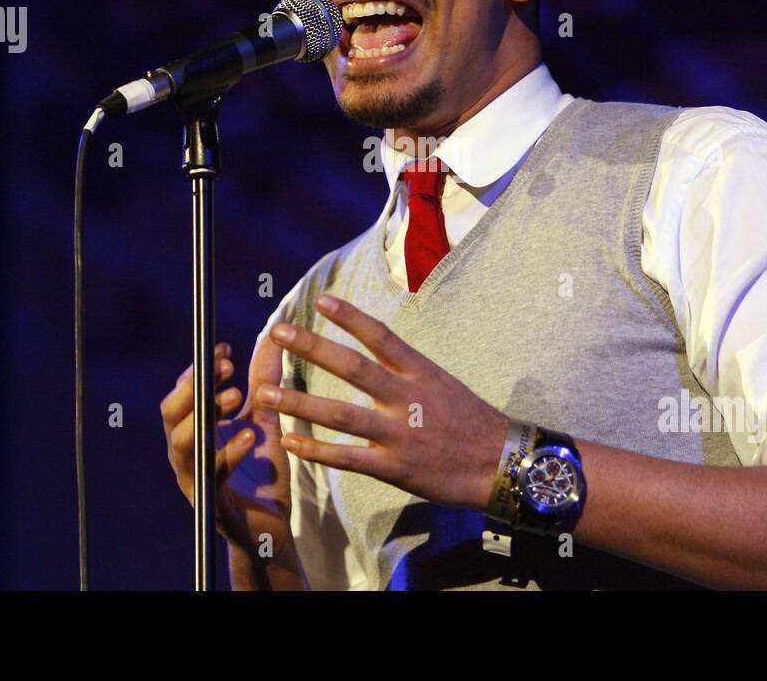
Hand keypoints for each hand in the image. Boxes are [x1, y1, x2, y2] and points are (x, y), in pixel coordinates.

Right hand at [160, 334, 294, 558]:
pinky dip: (230, 453)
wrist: (272, 523)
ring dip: (205, 416)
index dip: (200, 369)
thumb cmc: (262, 469)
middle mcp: (186, 451)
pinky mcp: (211, 502)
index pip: (184, 393)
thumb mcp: (266, 416)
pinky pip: (211, 475)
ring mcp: (194, 477)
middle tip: (226, 368)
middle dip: (195, 386)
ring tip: (237, 396)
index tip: (225, 350)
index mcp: (194, 429)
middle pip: (171, 413)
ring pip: (180, 443)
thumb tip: (273, 334)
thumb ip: (264, 379)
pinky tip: (250, 436)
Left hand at [259, 295, 509, 512]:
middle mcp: (407, 397)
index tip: (321, 299)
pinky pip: (347, 457)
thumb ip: (408, 373)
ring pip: (340, 414)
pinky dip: (316, 450)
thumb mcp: (444, 384)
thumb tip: (376, 355)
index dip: (350, 316)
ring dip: (300, 401)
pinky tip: (290, 441)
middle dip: (312, 348)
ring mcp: (399, 433)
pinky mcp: (394, 467)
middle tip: (278, 333)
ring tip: (265, 393)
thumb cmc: (472, 422)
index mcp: (421, 372)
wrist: (501, 464)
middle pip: (352, 367)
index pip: (381, 336)